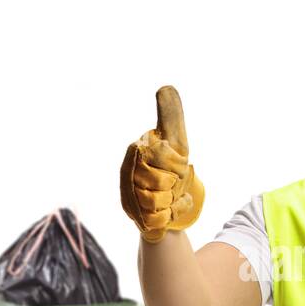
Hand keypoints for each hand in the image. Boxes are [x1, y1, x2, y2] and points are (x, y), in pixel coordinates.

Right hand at [120, 85, 205, 242]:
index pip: (158, 155)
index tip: (177, 164)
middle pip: (159, 181)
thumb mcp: (177, 144)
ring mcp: (129, 197)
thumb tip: (166, 86)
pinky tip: (169, 210)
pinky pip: (159, 219)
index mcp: (135, 152)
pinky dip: (172, 214)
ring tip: (170, 196)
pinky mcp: (135, 218)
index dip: (174, 163)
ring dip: (173, 200)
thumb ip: (171, 118)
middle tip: (173, 182)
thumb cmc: (172, 172)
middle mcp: (127, 174)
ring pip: (157, 201)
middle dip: (174, 183)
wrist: (171, 208)